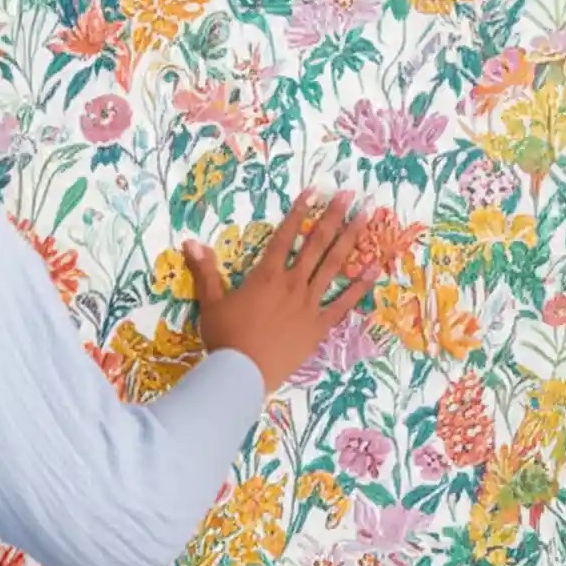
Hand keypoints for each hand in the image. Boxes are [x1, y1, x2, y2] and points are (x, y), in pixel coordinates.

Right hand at [181, 186, 380, 392]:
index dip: (299, 212)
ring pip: (333, 265)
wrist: (243, 374)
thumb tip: (190, 241)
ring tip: (366, 218)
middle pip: (316, 243)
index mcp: (266, 275)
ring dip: (350, 239)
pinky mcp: (319, 326)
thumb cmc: (225, 338)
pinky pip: (344, 303)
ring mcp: (309, 304)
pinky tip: (375, 268)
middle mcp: (292, 283)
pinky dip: (360, 286)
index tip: (315, 191)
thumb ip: (205, 271)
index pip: (284, 236)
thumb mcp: (211, 303)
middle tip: (349, 194)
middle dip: (333, 216)